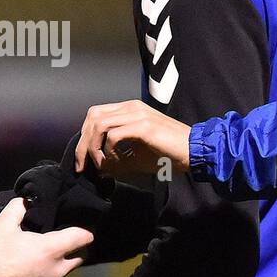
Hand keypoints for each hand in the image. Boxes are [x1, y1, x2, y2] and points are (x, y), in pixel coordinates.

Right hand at [0, 198, 90, 276]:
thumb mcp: (2, 225)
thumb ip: (18, 207)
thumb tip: (26, 200)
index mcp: (51, 249)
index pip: (84, 237)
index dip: (84, 231)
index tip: (76, 229)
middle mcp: (57, 271)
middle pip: (80, 257)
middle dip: (72, 250)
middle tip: (55, 244)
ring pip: (63, 274)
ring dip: (56, 267)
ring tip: (34, 263)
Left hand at [75, 100, 191, 175]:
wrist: (193, 151)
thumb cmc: (167, 153)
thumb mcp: (137, 155)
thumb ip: (117, 158)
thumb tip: (99, 168)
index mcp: (129, 109)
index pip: (95, 114)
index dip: (84, 136)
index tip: (82, 159)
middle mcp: (131, 107)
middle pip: (93, 117)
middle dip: (83, 143)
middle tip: (83, 165)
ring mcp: (137, 114)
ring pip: (100, 125)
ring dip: (94, 148)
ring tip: (101, 165)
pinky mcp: (144, 126)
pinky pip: (114, 135)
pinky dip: (109, 151)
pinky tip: (116, 162)